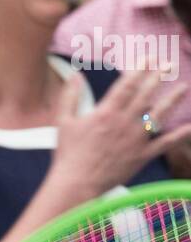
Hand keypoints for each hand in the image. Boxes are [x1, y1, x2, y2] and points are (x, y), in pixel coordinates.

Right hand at [51, 68, 190, 197]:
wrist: (77, 183)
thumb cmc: (68, 154)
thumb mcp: (64, 121)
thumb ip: (70, 96)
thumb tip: (75, 76)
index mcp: (106, 112)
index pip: (127, 85)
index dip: (139, 69)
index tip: (149, 58)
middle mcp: (124, 122)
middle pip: (146, 95)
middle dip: (158, 77)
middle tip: (169, 64)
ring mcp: (136, 139)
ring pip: (159, 115)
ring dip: (173, 100)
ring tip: (183, 87)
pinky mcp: (141, 156)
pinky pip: (164, 144)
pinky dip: (178, 136)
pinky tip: (189, 127)